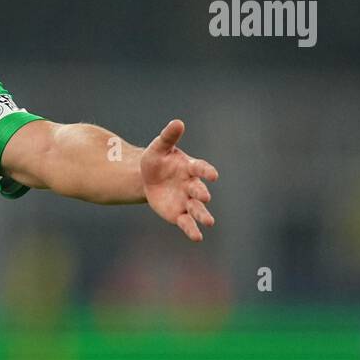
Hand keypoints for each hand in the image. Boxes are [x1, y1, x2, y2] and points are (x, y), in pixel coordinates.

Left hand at [140, 119, 218, 241]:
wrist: (147, 178)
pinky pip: (187, 223)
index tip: (212, 175)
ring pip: (197, 210)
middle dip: (201, 194)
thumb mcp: (159, 147)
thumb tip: (177, 122)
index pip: (200, 168)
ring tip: (209, 222)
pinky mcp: (178, 214)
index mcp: (189, 167)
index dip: (206, 171)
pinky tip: (198, 237)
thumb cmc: (157, 160)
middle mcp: (192, 185)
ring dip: (203, 215)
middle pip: (199, 190)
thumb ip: (168, 137)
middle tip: (204, 197)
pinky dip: (192, 230)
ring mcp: (186, 201)